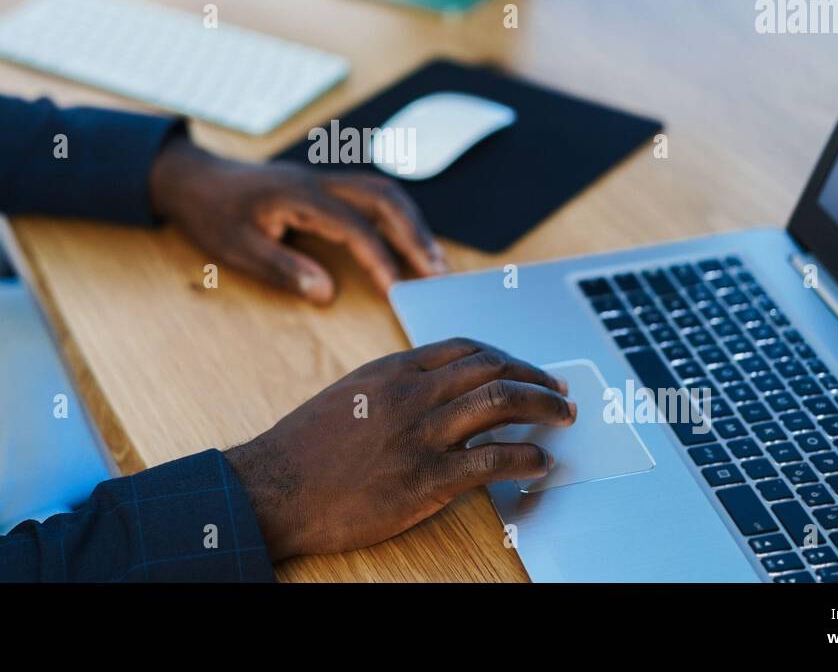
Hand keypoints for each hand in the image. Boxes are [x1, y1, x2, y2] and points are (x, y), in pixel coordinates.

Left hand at [148, 136, 447, 302]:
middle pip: (383, 197)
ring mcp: (323, 178)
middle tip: (439, 273)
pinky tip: (407, 241)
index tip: (398, 290)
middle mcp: (319, 180)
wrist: (192, 178)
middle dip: (415, 234)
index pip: (354, 226)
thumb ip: (284, 269)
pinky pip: (371, 194)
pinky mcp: (324, 185)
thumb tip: (327, 293)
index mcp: (299, 195)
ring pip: (383, 192)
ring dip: (412, 224)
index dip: (379, 258)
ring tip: (433, 261)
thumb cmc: (211, 214)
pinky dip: (397, 217)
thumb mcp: (237, 248)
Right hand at [224, 338, 575, 561]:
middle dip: (536, 378)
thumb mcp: (349, 395)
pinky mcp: (425, 480)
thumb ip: (393, 385)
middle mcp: (412, 394)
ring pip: (500, 403)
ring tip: (563, 418)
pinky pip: (491, 460)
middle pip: (492, 370)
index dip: (508, 358)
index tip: (528, 370)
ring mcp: (420, 435)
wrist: (274, 487)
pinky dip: (526, 458)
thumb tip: (435, 385)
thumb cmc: (304, 446)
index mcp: (393, 370)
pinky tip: (539, 463)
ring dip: (542, 408)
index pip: (467, 349)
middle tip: (559, 393)